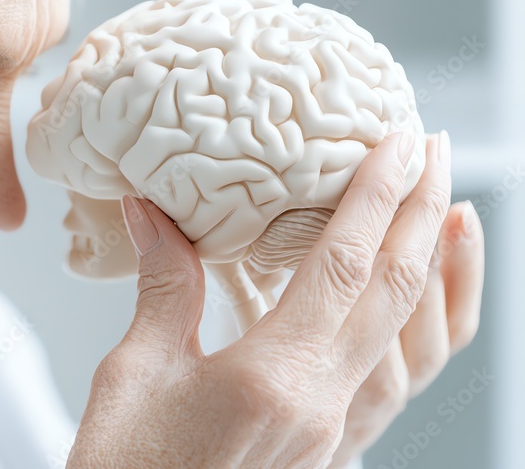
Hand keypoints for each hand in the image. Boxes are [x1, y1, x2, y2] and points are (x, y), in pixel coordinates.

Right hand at [67, 131, 450, 467]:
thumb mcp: (134, 370)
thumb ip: (164, 285)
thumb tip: (154, 211)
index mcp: (270, 378)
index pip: (340, 266)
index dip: (374, 196)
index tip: (398, 140)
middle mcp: (319, 406)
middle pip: (391, 294)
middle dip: (421, 212)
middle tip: (437, 147)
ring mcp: (331, 431)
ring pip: (406, 337)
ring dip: (429, 266)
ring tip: (444, 211)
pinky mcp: (325, 444)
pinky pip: (389, 374)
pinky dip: (409, 321)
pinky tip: (403, 295)